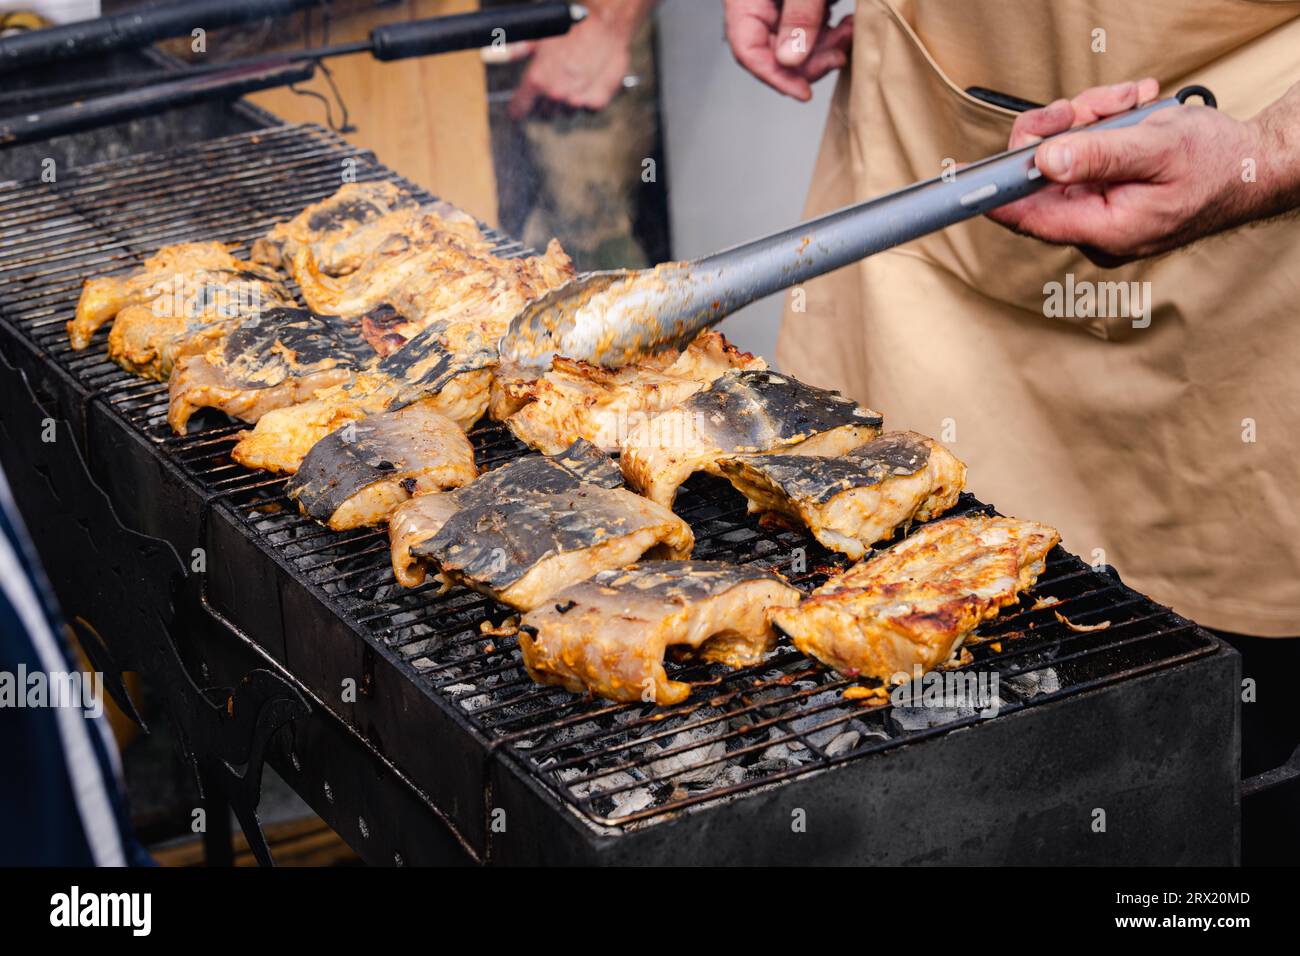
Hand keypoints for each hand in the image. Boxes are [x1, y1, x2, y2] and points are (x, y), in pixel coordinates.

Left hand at [508, 3, 644, 118]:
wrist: (604, 24)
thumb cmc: (572, 27)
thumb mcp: (538, 36)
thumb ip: (516, 50)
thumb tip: (493, 55)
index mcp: (538, 80)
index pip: (520, 107)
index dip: (518, 108)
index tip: (518, 109)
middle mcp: (556, 93)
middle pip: (544, 113)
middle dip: (545, 104)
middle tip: (551, 87)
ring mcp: (577, 100)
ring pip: (566, 113)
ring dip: (566, 103)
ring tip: (571, 82)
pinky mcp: (597, 101)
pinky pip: (587, 109)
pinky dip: (587, 100)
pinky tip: (588, 84)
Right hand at [724, 0, 852, 101]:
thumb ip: (798, 16)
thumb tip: (791, 61)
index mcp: (744, 0)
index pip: (747, 51)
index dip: (775, 76)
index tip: (803, 92)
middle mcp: (757, 6)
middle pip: (774, 53)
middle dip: (810, 61)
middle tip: (836, 57)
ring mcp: (776, 6)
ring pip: (796, 44)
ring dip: (825, 47)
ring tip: (848, 32)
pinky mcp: (796, 4)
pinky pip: (809, 28)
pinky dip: (828, 33)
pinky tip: (845, 26)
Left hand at [987, 79, 1269, 265]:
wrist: (1254, 166)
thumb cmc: (1217, 164)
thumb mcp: (1157, 148)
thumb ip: (1098, 156)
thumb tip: (1043, 162)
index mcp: (1104, 230)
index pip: (1028, 217)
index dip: (993, 194)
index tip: (963, 178)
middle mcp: (1094, 229)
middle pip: (1041, 177)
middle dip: (1062, 130)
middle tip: (1091, 106)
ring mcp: (1098, 214)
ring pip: (1061, 158)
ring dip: (1088, 121)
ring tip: (1129, 105)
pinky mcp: (1104, 196)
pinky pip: (1081, 158)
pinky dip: (1101, 128)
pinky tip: (1130, 114)